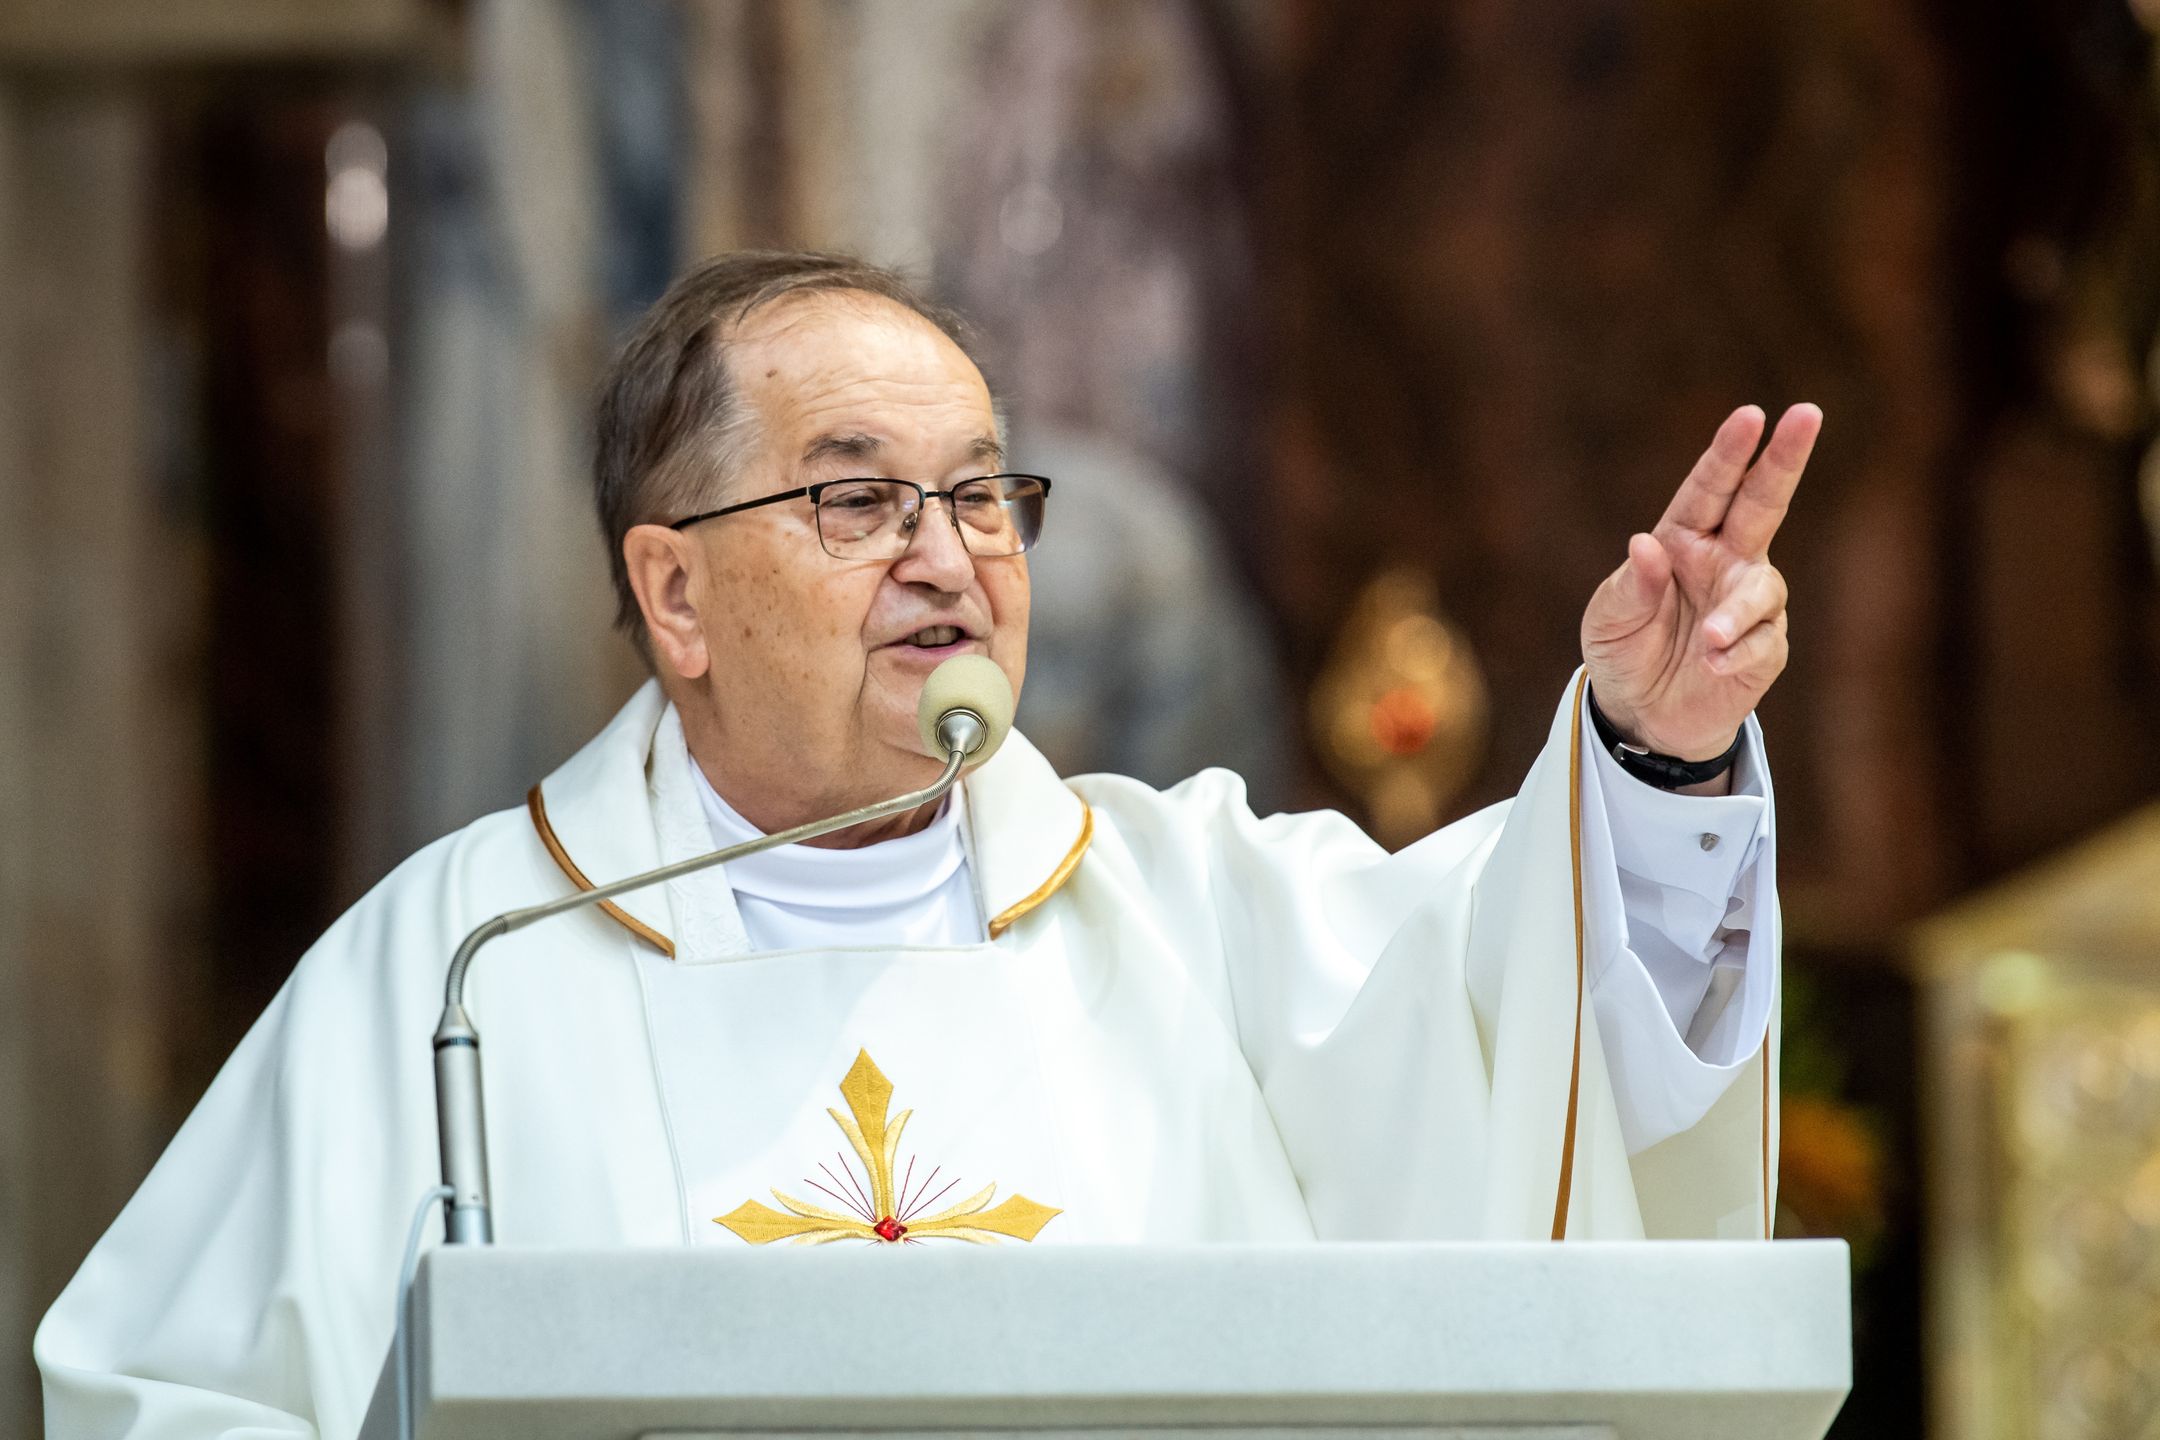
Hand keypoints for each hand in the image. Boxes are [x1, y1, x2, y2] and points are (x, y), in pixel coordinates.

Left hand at [1580, 404, 1820, 759]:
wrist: (1642, 715)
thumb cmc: (1623, 651)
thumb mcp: (1608, 619)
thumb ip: (1628, 587)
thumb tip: (1646, 545)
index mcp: (1683, 539)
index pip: (1709, 489)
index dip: (1729, 453)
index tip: (1751, 416)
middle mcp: (1725, 560)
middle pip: (1762, 502)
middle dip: (1784, 459)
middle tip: (1807, 413)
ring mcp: (1749, 601)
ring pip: (1763, 586)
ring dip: (1738, 610)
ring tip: (1710, 638)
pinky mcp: (1765, 647)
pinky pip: (1761, 642)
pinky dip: (1737, 653)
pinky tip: (1712, 666)